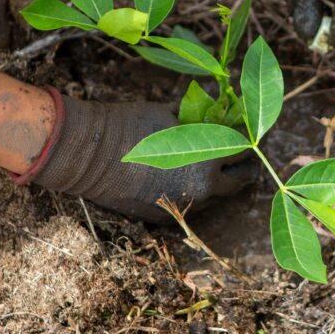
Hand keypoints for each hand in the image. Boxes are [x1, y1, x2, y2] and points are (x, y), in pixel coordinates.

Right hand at [18, 89, 255, 221]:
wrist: (89, 154)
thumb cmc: (129, 126)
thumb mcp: (169, 115)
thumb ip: (198, 120)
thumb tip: (217, 114)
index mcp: (207, 160)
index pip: (243, 151)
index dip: (246, 138)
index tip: (246, 131)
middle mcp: (201, 190)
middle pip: (237, 182)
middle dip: (242, 167)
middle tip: (242, 155)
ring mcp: (182, 208)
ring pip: (214, 198)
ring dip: (218, 182)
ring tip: (215, 166)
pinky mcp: (163, 219)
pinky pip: (188, 207)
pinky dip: (192, 193)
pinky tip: (185, 178)